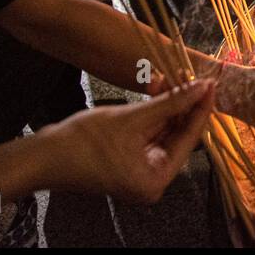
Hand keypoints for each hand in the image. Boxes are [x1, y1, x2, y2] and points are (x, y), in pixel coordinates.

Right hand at [42, 78, 214, 203]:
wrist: (43, 155)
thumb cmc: (82, 142)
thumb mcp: (133, 118)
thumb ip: (170, 103)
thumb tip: (201, 88)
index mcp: (156, 179)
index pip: (190, 139)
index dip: (201, 108)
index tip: (211, 84)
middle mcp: (152, 180)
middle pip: (178, 134)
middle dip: (182, 103)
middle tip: (189, 75)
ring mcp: (141, 170)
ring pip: (165, 130)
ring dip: (167, 103)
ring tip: (168, 75)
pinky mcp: (130, 159)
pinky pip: (150, 132)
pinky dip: (153, 112)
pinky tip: (156, 87)